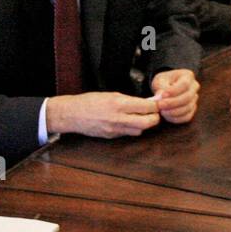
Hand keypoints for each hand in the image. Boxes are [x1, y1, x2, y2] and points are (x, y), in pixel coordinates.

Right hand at [45, 91, 160, 137]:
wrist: (72, 114)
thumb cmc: (90, 101)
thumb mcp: (111, 95)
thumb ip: (130, 99)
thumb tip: (147, 101)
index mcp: (119, 104)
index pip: (147, 107)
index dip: (156, 104)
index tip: (158, 102)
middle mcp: (118, 118)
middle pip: (148, 122)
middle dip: (155, 117)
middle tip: (154, 112)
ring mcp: (115, 129)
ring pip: (140, 130)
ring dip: (144, 124)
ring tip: (142, 116)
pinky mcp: (112, 136)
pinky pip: (128, 134)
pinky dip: (133, 128)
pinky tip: (129, 121)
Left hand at [152, 68, 199, 123]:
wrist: (167, 89)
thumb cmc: (164, 82)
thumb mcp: (160, 80)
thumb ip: (161, 87)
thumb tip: (161, 97)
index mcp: (188, 76)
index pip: (185, 84)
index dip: (174, 91)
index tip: (162, 95)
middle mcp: (194, 87)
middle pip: (187, 97)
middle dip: (172, 103)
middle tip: (160, 105)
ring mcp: (194, 99)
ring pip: (188, 108)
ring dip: (173, 112)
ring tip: (162, 111)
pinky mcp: (192, 109)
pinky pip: (187, 116)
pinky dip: (176, 118)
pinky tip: (166, 116)